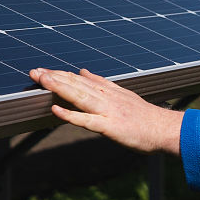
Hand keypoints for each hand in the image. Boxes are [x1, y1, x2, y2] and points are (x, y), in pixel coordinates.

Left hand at [29, 67, 182, 154]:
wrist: (165, 129)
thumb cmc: (145, 117)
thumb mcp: (123, 94)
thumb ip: (102, 84)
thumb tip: (83, 71)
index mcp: (108, 90)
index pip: (79, 79)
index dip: (60, 74)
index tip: (43, 71)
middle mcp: (107, 97)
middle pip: (76, 84)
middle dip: (54, 77)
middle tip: (34, 72)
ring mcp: (108, 111)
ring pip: (80, 96)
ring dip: (60, 88)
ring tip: (42, 81)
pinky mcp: (111, 126)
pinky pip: (88, 120)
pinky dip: (71, 115)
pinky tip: (57, 110)